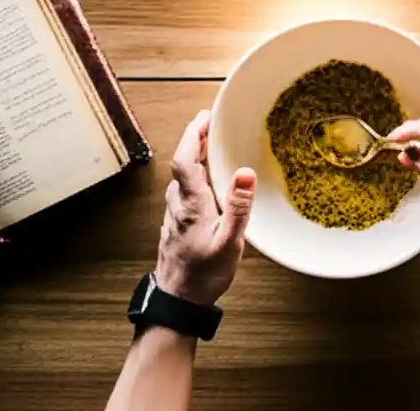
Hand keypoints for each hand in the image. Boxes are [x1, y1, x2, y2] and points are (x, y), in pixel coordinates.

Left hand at [156, 110, 255, 305]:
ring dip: (194, 159)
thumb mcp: (229, 242)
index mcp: (191, 203)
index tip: (206, 117)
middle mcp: (179, 204)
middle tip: (212, 126)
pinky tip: (206, 183)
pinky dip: (194, 178)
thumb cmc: (203, 275)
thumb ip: (238, 207)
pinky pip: (184, 192)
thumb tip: (245, 173)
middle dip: (196, 140)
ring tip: (212, 149)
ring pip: (182, 178)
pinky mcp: (176, 224)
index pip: (186, 158)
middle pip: (183, 164)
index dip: (193, 134)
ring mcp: (175, 215)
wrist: (178, 301)